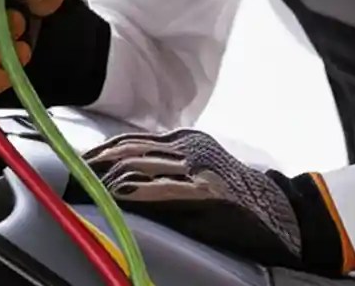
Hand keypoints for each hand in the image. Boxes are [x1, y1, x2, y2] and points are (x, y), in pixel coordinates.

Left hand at [79, 128, 354, 275]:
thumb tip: (110, 175)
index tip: (71, 167)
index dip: (95, 154)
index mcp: (185, 139)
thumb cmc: (235, 198)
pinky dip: (135, 193)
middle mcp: (190, 147)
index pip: (127, 141)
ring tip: (84, 193)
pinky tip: (116, 197)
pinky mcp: (210, 193)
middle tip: (68, 181)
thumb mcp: (196, 171)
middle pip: (126, 151)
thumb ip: (162, 167)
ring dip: (105, 181)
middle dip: (92, 167)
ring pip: (138, 166)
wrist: (286, 214)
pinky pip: (164, 190)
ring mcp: (200, 168)